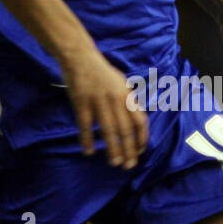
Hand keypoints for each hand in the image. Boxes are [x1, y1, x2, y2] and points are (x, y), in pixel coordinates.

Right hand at [59, 43, 148, 166]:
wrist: (80, 58)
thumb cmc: (103, 73)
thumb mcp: (122, 84)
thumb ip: (129, 102)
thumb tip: (136, 123)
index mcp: (127, 96)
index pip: (140, 121)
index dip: (141, 138)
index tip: (140, 151)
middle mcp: (116, 100)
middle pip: (125, 130)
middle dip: (129, 150)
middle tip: (129, 166)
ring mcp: (98, 102)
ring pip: (108, 130)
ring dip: (112, 148)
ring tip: (114, 163)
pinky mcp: (81, 103)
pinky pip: (86, 125)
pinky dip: (87, 139)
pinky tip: (89, 151)